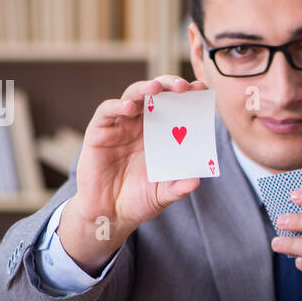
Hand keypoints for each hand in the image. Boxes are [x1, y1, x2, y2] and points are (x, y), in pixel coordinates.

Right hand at [73, 75, 206, 236]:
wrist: (110, 215)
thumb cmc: (138, 200)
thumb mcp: (163, 195)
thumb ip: (178, 188)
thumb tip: (196, 181)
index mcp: (160, 134)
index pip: (175, 107)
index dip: (187, 95)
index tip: (202, 88)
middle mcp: (141, 126)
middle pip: (155, 95)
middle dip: (169, 85)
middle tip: (183, 86)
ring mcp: (120, 127)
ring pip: (132, 96)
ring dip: (144, 88)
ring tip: (157, 87)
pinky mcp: (99, 133)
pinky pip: (106, 112)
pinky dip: (117, 105)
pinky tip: (130, 107)